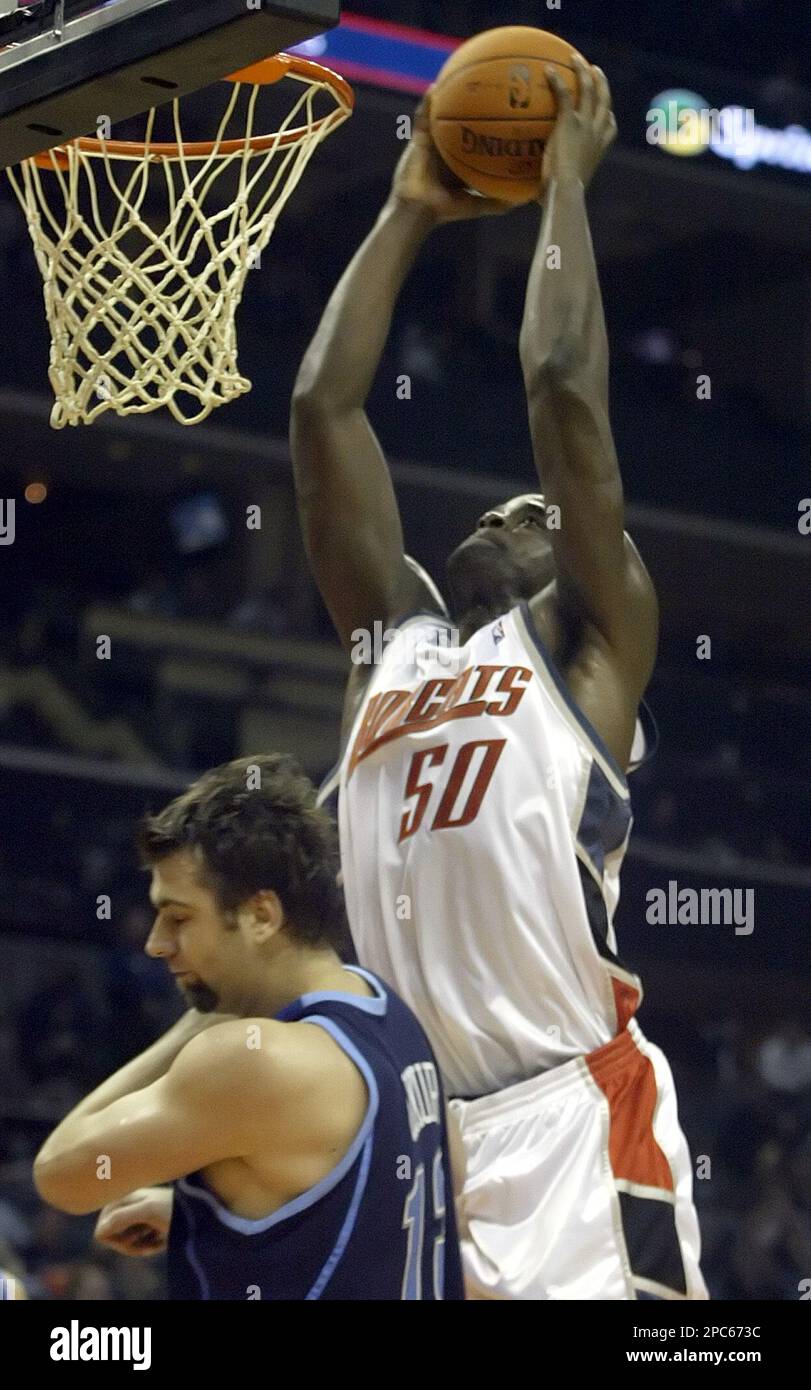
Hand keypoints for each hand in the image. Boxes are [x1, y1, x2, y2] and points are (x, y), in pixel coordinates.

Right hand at [94, 1187, 172, 1257]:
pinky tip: (163, 1240)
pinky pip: (138, 1245)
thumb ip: (123, 1216)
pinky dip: (149, 1246)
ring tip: (159, 1238)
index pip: (102, 1230)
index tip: (135, 1237)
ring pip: (126, 1243)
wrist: (202, 1210)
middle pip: (113, 1238)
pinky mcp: (147, 1224)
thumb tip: (100, 1229)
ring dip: (141, 1246)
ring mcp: (137, 1214)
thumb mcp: (149, 1210)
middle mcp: (127, 1204)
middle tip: (149, 1240)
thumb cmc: (176, 1206)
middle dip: (129, 1245)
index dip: (117, 1241)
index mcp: (123, 1197)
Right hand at [390, 88, 512, 224]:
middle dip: (472, 104)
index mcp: (459, 161)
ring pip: (441, 115)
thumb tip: (523, 201)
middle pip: (461, 121)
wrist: (419, 211)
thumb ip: (498, 203)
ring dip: (448, 95)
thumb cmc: (445, 210)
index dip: (488, 125)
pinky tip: (435, 87)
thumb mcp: (476, 204)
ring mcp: (432, 142)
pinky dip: (427, 103)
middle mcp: (446, 148)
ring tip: (458, 74)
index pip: (476, 138)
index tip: (505, 111)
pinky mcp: (418, 140)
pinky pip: (422, 117)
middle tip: (488, 85)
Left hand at [540, 56, 616, 198]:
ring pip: (590, 90)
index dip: (609, 118)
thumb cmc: (561, 199)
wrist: (566, 191)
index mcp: (598, 150)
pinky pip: (565, 94)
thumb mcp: (561, 192)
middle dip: (601, 84)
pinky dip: (557, 81)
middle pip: (604, 101)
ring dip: (583, 72)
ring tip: (575, 58)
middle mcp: (596, 133)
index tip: (607, 112)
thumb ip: (552, 189)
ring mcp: (585, 125)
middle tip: (595, 71)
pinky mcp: (570, 122)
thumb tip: (535, 200)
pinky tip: (548, 70)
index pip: (609, 128)